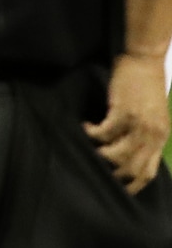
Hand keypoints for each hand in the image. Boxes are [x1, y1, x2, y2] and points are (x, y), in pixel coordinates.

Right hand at [85, 53, 169, 195]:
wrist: (145, 59)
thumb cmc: (146, 85)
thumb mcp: (155, 114)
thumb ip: (147, 133)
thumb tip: (131, 151)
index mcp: (161, 137)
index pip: (148, 172)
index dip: (132, 185)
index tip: (118, 188)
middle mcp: (152, 134)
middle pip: (131, 168)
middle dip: (112, 172)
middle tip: (97, 166)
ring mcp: (138, 124)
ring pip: (116, 154)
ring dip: (99, 153)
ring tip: (91, 146)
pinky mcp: (123, 111)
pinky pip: (104, 133)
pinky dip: (92, 133)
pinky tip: (86, 127)